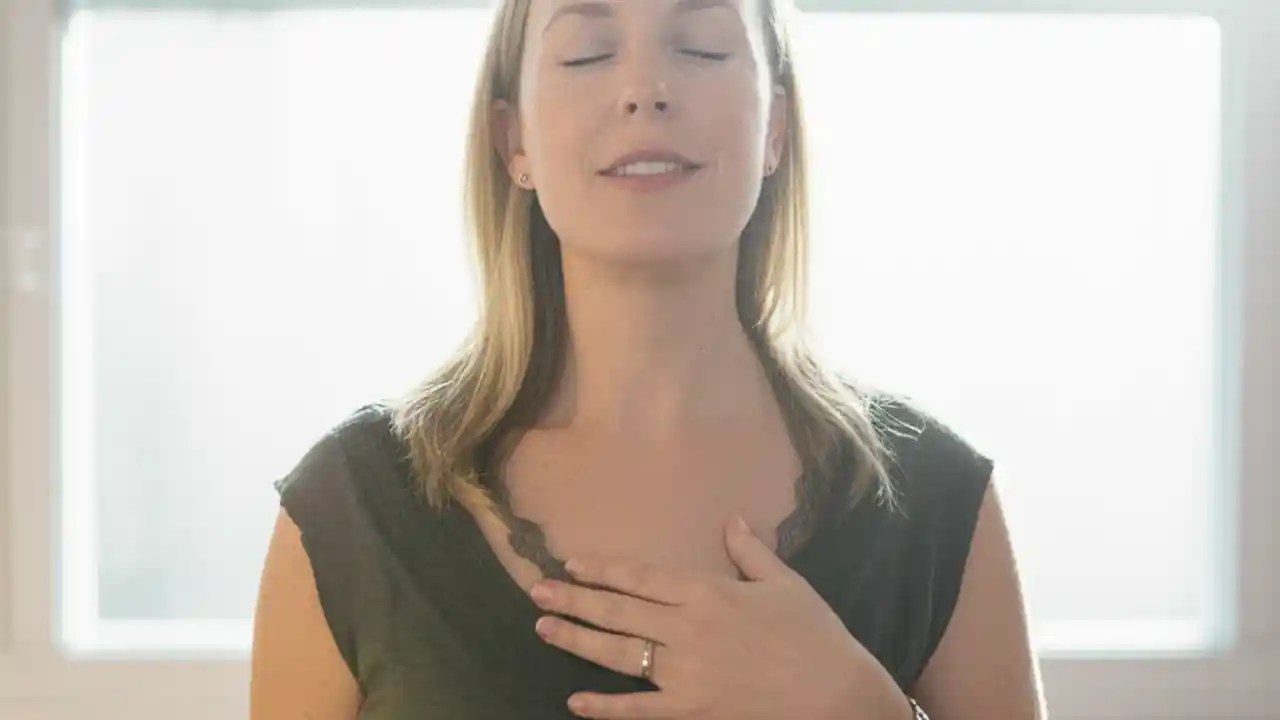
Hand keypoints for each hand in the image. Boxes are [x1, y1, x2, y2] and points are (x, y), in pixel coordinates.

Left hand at [528, 514, 905, 718]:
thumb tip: (731, 520)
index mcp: (709, 593)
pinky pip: (639, 710)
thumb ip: (751, 552)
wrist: (838, 695)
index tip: (572, 563)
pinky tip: (575, 700)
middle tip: (537, 590)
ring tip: (544, 627)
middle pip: (618, 611)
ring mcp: (687, 673)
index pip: (641, 577)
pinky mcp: (692, 711)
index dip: (603, 569)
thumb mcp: (785, 583)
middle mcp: (689, 629)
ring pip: (619, 654)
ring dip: (577, 640)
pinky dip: (605, 707)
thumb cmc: (815, 635)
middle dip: (574, 599)